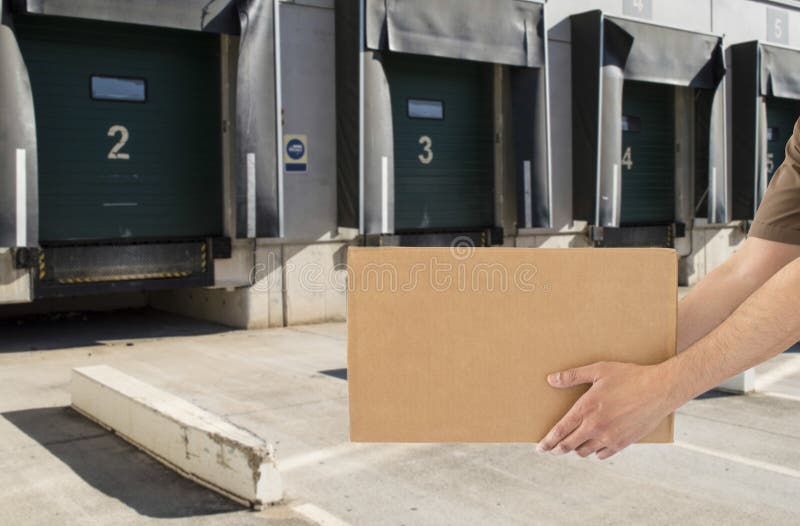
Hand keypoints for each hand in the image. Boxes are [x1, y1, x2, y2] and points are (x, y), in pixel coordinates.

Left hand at [536, 360, 679, 459]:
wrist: (660, 390)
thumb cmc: (629, 377)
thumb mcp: (599, 370)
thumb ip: (572, 376)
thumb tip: (551, 379)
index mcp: (586, 408)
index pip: (561, 430)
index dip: (548, 441)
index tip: (540, 448)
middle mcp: (595, 426)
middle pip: (569, 445)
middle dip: (557, 449)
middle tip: (551, 450)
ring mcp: (610, 436)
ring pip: (585, 451)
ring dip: (576, 449)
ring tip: (572, 445)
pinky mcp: (623, 442)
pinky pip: (603, 455)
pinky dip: (595, 452)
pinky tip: (593, 447)